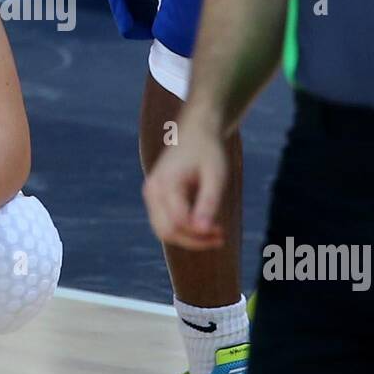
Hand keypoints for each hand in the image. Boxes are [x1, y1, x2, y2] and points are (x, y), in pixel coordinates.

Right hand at [143, 113, 229, 250]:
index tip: (222, 232)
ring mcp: (151, 195)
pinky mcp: (154, 198)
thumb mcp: (215, 175)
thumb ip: (209, 202)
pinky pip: (164, 223)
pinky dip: (183, 230)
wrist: (195, 133)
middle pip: (167, 231)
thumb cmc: (208, 152)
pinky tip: (204, 226)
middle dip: (194, 241)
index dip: (200, 234)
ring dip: (188, 239)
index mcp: (166, 183)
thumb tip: (204, 230)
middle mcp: (152, 191)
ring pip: (163, 231)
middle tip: (220, 238)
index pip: (179, 222)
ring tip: (214, 235)